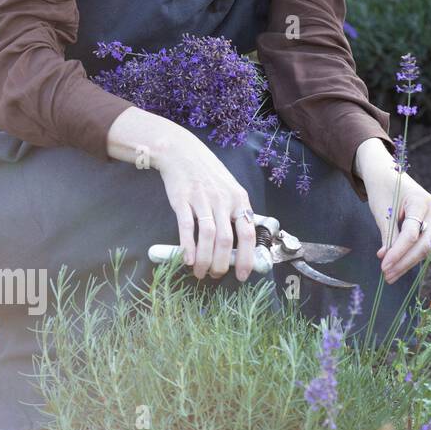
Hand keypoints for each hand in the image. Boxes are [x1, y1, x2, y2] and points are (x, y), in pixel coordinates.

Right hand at [149, 123, 257, 282]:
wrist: (183, 153)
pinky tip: (188, 260)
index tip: (244, 275)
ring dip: (205, 260)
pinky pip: (187, 227)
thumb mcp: (230, 190)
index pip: (248, 233)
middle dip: (223, 263)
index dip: (248, 257)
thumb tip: (241, 245)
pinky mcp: (182, 200)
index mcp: (239, 200)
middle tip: (217, 276)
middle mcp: (224, 201)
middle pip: (227, 240)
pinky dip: (188, 246)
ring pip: (208, 236)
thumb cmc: (209, 175)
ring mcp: (203, 200)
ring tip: (201, 273)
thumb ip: (235, 213)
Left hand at [357, 139, 430, 283]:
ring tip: (389, 276)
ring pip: (423, 247)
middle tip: (387, 275)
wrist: (386, 173)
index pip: (411, 234)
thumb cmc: (383, 188)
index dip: (398, 252)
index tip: (383, 266)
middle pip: (423, 244)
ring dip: (406, 262)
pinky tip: (395, 266)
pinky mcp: (428, 224)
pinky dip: (407, 255)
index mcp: (421, 201)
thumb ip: (388, 235)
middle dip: (405, 262)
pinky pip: (420, 243)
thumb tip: (386, 259)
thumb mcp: (382, 211)